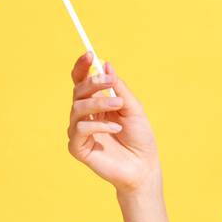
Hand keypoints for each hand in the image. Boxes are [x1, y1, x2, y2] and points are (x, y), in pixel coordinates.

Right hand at [67, 51, 160, 194]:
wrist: (144, 167)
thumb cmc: (140, 138)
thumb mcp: (133, 108)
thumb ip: (119, 88)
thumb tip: (106, 64)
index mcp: (96, 104)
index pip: (81, 81)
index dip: (82, 67)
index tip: (89, 54)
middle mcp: (85, 116)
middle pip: (78, 91)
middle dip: (93, 83)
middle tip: (109, 81)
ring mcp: (79, 132)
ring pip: (77, 109)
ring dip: (99, 103)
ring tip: (119, 106)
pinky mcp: (78, 148)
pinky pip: (79, 130)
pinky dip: (98, 125)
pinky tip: (116, 129)